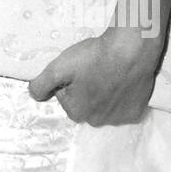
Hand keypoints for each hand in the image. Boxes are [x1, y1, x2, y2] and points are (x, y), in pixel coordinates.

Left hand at [28, 26, 163, 125]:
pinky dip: (122, 95)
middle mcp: (97, 122)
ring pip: (104, 105)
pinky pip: (124, 105)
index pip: (66, 97)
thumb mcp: (58, 67)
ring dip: (104, 93)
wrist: (131, 49)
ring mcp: (119, 119)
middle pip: (85, 103)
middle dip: (86, 89)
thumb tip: (34, 94)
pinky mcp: (136, 112)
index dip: (69, 81)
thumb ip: (41, 84)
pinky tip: (122, 80)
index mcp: (77, 113)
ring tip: (109, 72)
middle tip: (94, 68)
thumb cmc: (94, 57)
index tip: (77, 68)